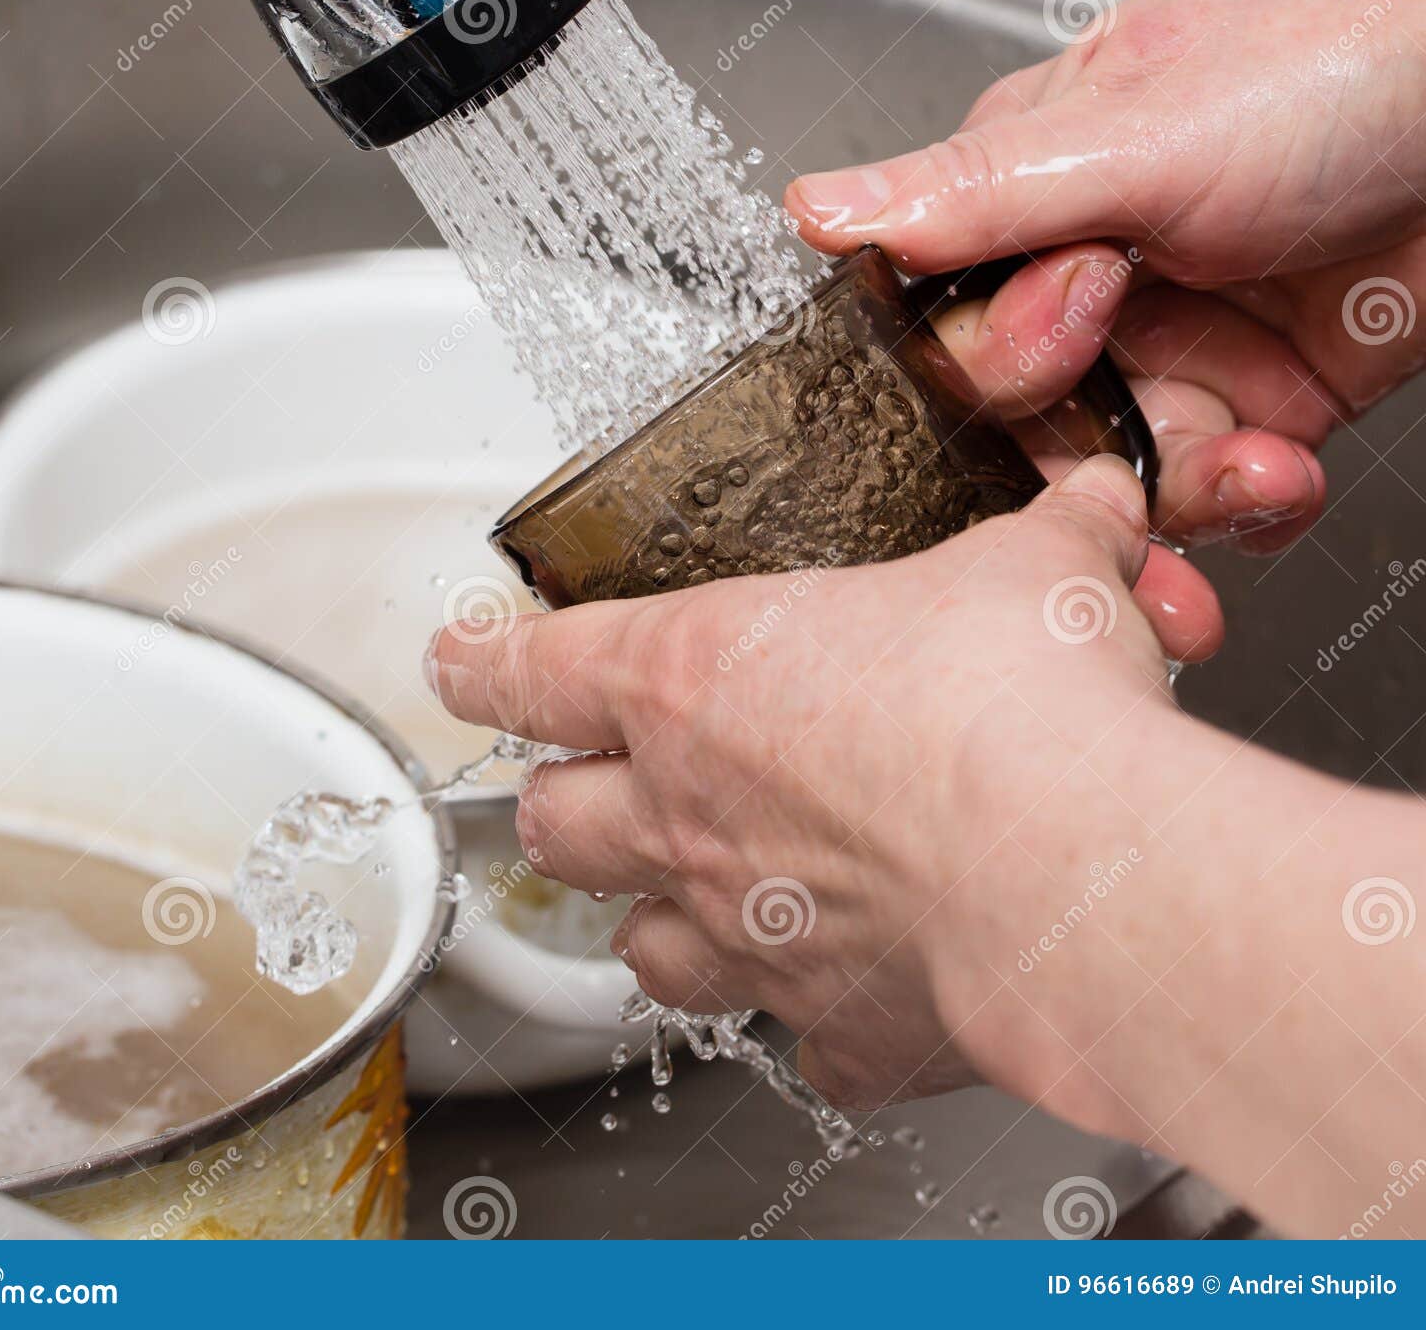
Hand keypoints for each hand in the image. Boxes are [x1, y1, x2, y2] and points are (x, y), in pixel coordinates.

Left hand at [425, 458, 1205, 1111]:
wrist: (1073, 868)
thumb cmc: (1015, 706)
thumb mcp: (1031, 574)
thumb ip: (1047, 540)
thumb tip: (1090, 512)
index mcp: (695, 674)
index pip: (531, 667)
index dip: (480, 663)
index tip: (458, 662)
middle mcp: (694, 810)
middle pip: (558, 822)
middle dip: (563, 804)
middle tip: (588, 786)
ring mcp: (750, 931)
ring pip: (639, 947)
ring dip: (656, 923)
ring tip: (691, 904)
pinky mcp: (836, 1025)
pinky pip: (795, 1037)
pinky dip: (811, 1017)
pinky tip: (847, 997)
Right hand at [786, 0, 1425, 552]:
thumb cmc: (1341, 69)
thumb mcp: (1140, 131)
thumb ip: (973, 193)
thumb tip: (816, 209)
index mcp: (1034, 185)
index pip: (949, 313)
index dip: (1002, 345)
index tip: (1083, 313)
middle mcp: (1094, 270)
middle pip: (1023, 412)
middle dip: (1088, 428)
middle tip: (1168, 387)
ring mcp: (1177, 341)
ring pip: (1113, 471)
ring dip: (1179, 492)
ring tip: (1251, 466)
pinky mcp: (1257, 402)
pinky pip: (1208, 494)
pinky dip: (1243, 507)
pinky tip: (1281, 476)